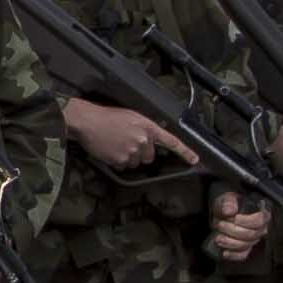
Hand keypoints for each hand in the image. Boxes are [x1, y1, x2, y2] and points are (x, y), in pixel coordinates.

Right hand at [62, 97, 181, 176]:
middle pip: (150, 156)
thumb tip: (148, 141)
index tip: (195, 160)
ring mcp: (132, 151)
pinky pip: (123, 166)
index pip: (171, 141)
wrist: (87, 121)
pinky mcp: (121, 160)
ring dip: (128, 158)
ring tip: (115, 145)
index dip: (185, 151)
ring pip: (136, 163)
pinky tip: (110, 150)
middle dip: (141, 153)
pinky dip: (117, 161)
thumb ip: (144, 129)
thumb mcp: (131, 117)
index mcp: (148, 127)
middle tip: (127, 144)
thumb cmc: (107, 117)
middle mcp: (143, 140)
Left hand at [205, 191, 270, 268]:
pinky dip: (233, 255)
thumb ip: (228, 202)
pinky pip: (242, 255)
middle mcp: (260, 228)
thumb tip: (229, 211)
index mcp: (261, 214)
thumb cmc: (228, 205)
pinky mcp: (246, 248)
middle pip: (251, 234)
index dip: (246, 221)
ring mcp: (254, 239)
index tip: (234, 218)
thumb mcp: (226, 199)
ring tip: (218, 237)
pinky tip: (224, 252)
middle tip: (220, 225)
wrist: (223, 213)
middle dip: (233, 230)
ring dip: (229, 242)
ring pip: (245, 245)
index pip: (259, 220)